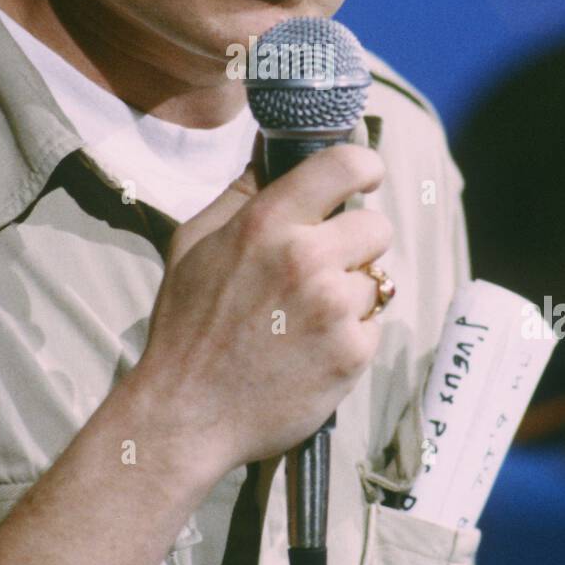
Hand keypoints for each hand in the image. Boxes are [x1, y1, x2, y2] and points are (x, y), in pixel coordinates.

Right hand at [131, 141, 392, 478]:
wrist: (187, 414)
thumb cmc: (187, 326)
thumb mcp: (195, 243)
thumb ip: (241, 193)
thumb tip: (272, 150)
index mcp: (266, 224)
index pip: (343, 166)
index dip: (364, 165)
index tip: (365, 176)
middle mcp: (306, 259)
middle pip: (376, 226)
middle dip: (355, 243)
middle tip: (322, 267)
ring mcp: (334, 308)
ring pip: (377, 280)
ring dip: (351, 294)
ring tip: (305, 317)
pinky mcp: (352, 353)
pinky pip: (374, 326)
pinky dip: (350, 336)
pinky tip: (311, 349)